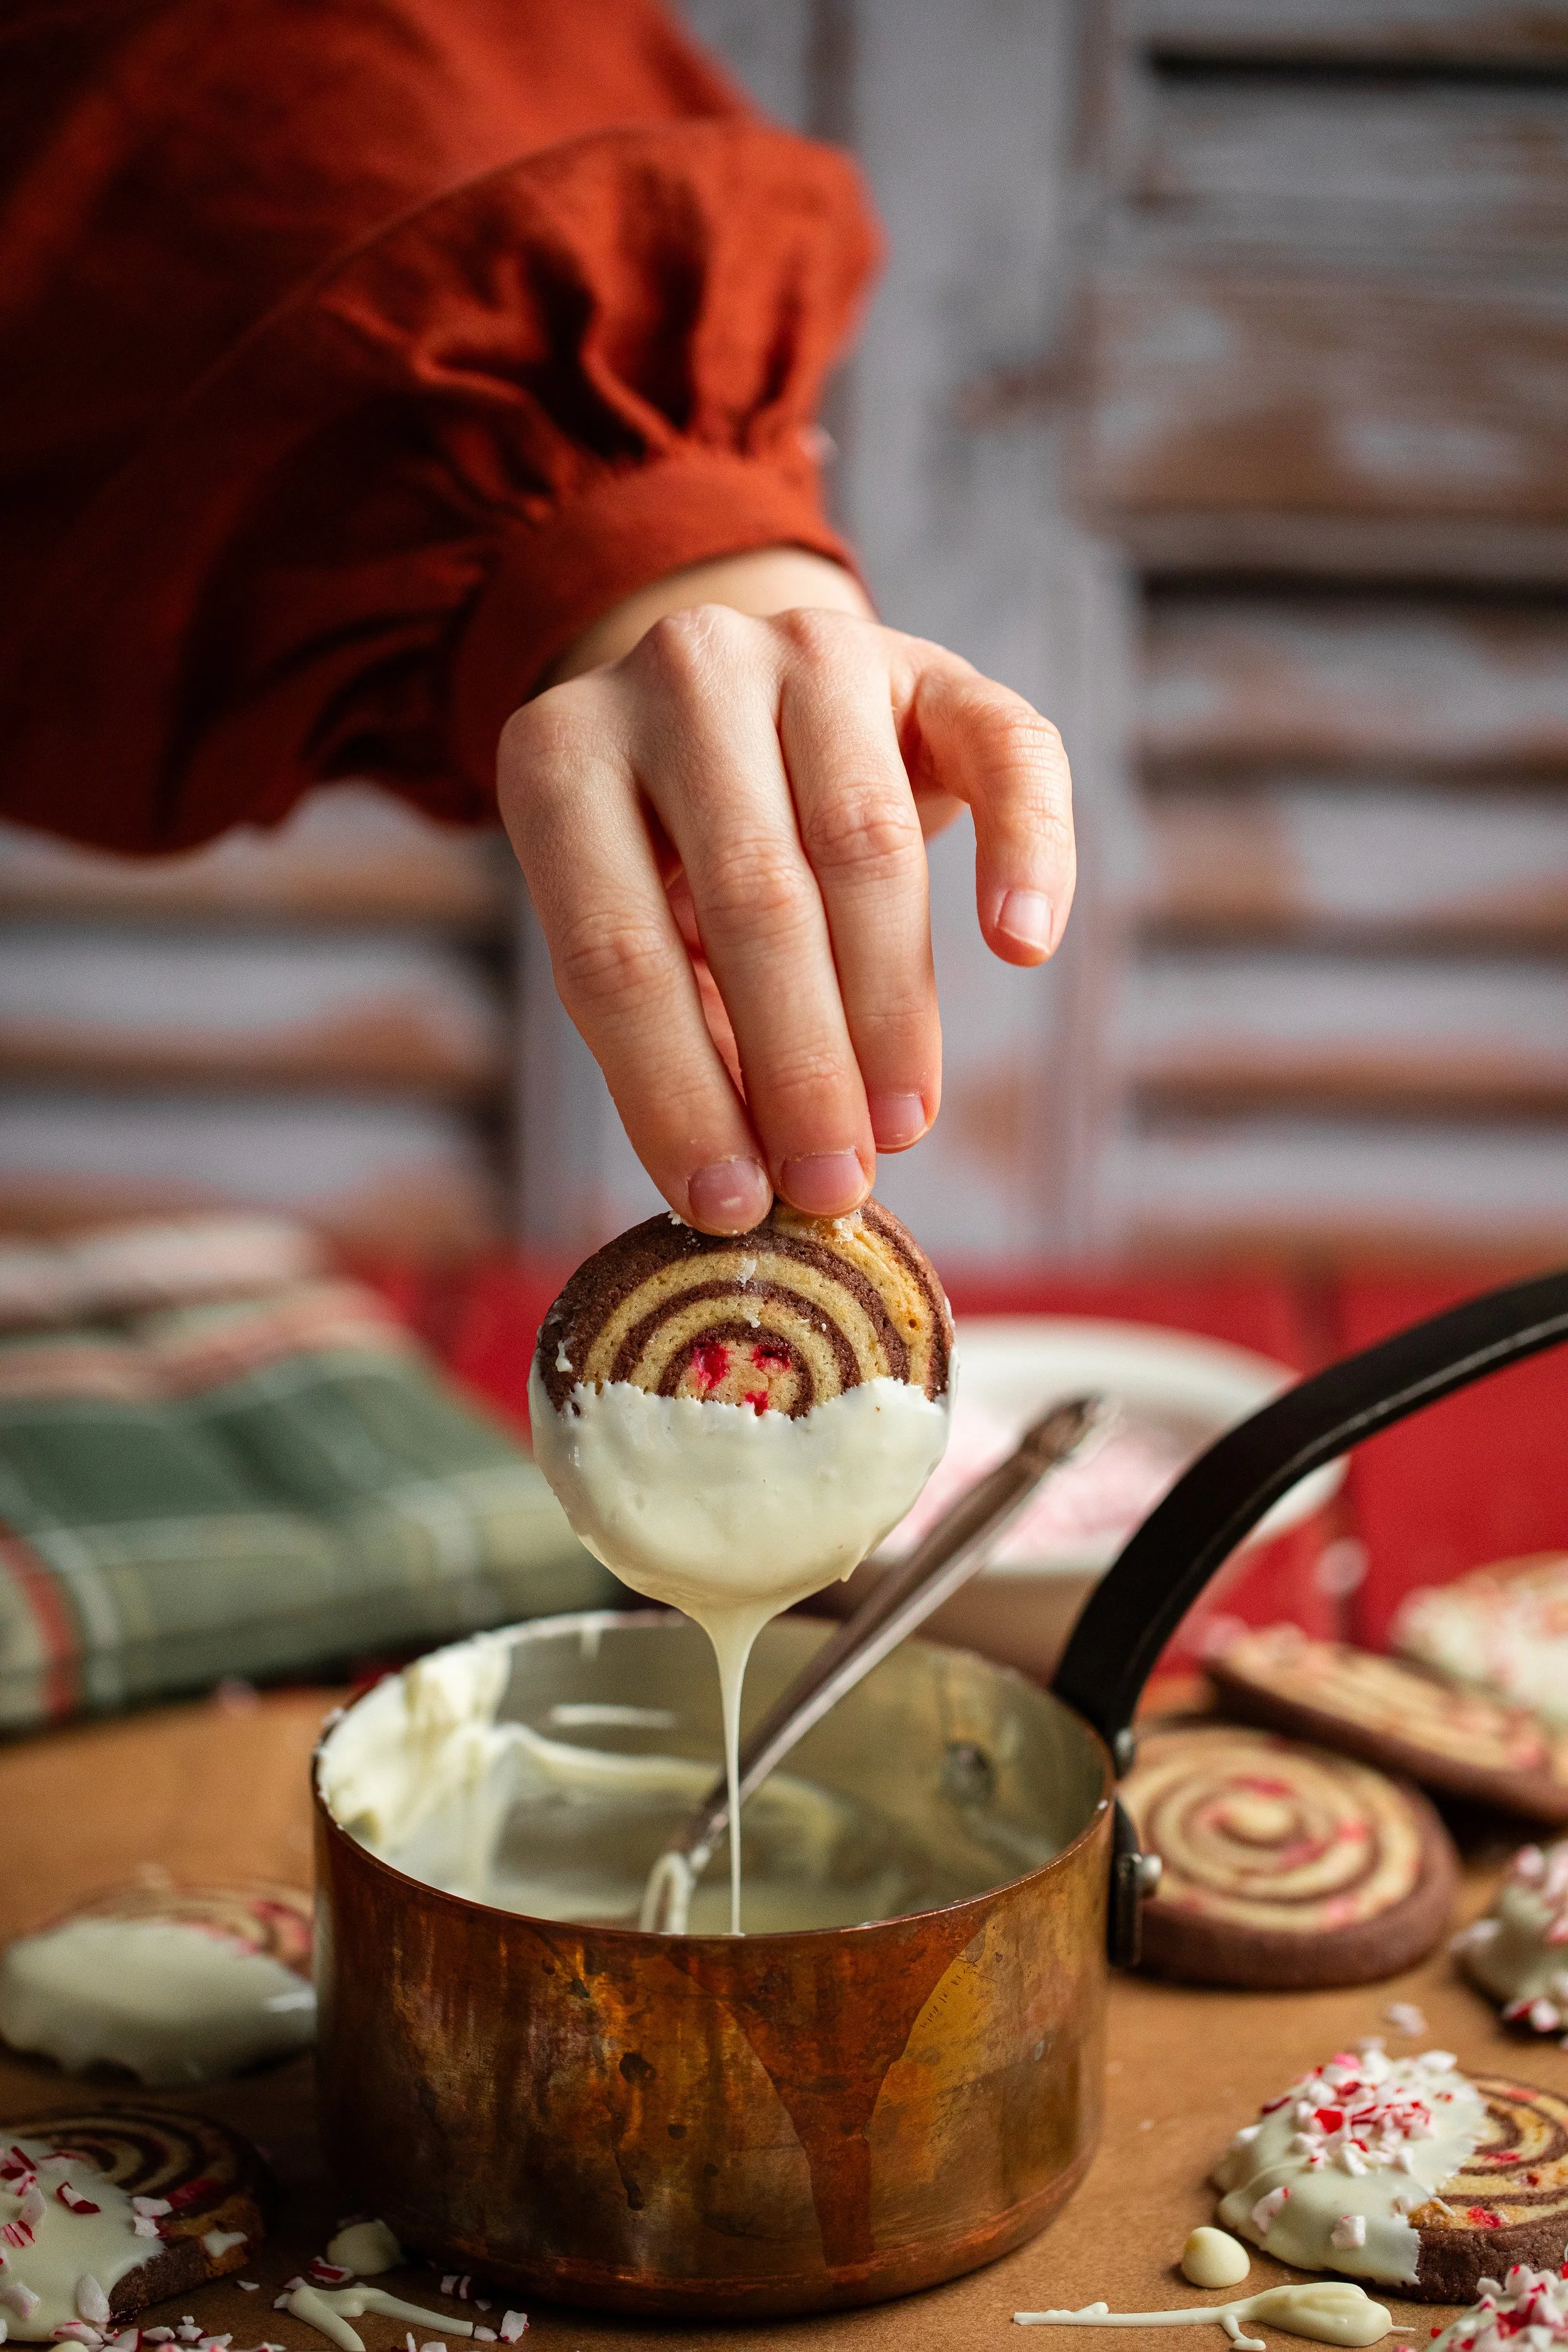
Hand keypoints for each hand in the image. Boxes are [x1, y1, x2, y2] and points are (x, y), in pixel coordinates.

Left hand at [497, 548, 1074, 1234]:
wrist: (751, 699)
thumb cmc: (679, 859)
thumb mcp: (642, 933)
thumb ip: (683, 1038)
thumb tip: (744, 1195)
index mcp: (562, 756)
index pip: (613, 954)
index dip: (672, 1092)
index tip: (726, 1205)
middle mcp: (678, 675)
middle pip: (751, 900)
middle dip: (797, 1067)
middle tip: (830, 1186)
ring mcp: (809, 652)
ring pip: (864, 843)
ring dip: (889, 1008)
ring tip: (897, 1127)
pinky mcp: (931, 665)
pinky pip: (1006, 754)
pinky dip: (1025, 852)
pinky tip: (1020, 947)